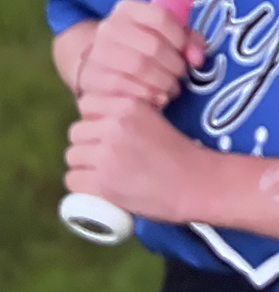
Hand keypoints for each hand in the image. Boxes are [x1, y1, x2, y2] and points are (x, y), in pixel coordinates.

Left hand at [64, 93, 209, 222]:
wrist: (194, 182)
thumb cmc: (177, 153)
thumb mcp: (153, 119)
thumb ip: (128, 115)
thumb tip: (101, 122)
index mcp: (128, 105)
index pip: (87, 104)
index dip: (93, 119)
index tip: (103, 131)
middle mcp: (114, 125)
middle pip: (77, 132)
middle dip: (87, 144)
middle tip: (103, 157)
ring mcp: (106, 153)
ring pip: (72, 156)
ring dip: (83, 165)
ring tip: (101, 173)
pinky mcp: (102, 181)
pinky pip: (73, 180)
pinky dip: (82, 185)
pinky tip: (96, 187)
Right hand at [78, 0, 204, 106]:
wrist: (99, 64)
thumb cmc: (140, 47)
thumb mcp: (164, 35)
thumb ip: (188, 40)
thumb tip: (198, 57)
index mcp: (128, 9)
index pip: (161, 17)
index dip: (181, 39)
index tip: (189, 55)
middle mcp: (110, 27)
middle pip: (154, 46)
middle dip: (175, 66)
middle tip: (181, 76)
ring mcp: (98, 52)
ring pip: (140, 68)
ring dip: (164, 83)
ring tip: (171, 89)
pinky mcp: (92, 77)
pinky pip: (126, 88)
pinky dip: (148, 95)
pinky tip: (157, 98)